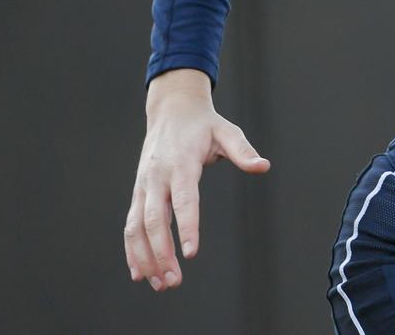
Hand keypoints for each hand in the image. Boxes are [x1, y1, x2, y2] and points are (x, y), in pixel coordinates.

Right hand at [124, 69, 269, 291]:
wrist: (171, 111)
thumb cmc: (203, 124)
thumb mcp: (227, 131)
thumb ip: (243, 150)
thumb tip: (263, 166)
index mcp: (181, 164)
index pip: (184, 200)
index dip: (187, 226)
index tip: (191, 253)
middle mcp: (157, 177)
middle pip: (155, 220)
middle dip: (162, 253)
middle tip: (174, 281)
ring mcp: (144, 186)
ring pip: (137, 227)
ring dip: (145, 257)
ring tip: (160, 284)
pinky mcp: (138, 193)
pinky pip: (131, 224)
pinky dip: (132, 249)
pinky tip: (139, 272)